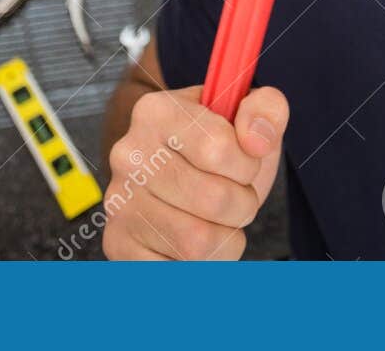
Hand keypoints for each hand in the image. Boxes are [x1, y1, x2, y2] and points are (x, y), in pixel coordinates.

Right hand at [102, 84, 287, 259]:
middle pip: (214, 201)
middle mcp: (128, 155)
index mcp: (157, 112)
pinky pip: (176, 274)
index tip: (241, 161)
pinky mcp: (117, 244)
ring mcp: (120, 202)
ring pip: (198, 244)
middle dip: (242, 205)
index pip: (220, 149)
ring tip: (215, 219)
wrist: (183, 178)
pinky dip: (200, 266)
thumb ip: (266, 110)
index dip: (247, 164)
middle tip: (232, 196)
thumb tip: (256, 142)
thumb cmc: (219, 149)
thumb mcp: (248, 118)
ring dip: (226, 240)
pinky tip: (192, 242)